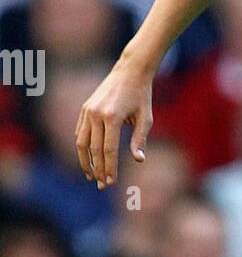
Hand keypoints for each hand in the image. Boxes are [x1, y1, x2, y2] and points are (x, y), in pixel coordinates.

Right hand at [74, 59, 153, 188]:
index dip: (110, 168)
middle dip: (98, 170)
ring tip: (91, 175)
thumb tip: (138, 160)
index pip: (108, 150)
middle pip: (94, 149)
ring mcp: (87, 110)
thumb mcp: (146, 118)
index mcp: (113, 117)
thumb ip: (140, 139)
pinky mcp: (84, 109)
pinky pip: (80, 132)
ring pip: (81, 142)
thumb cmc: (142, 95)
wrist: (129, 71)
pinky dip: (82, 147)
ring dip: (85, 161)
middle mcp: (96, 114)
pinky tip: (88, 159)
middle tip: (102, 185)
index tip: (111, 182)